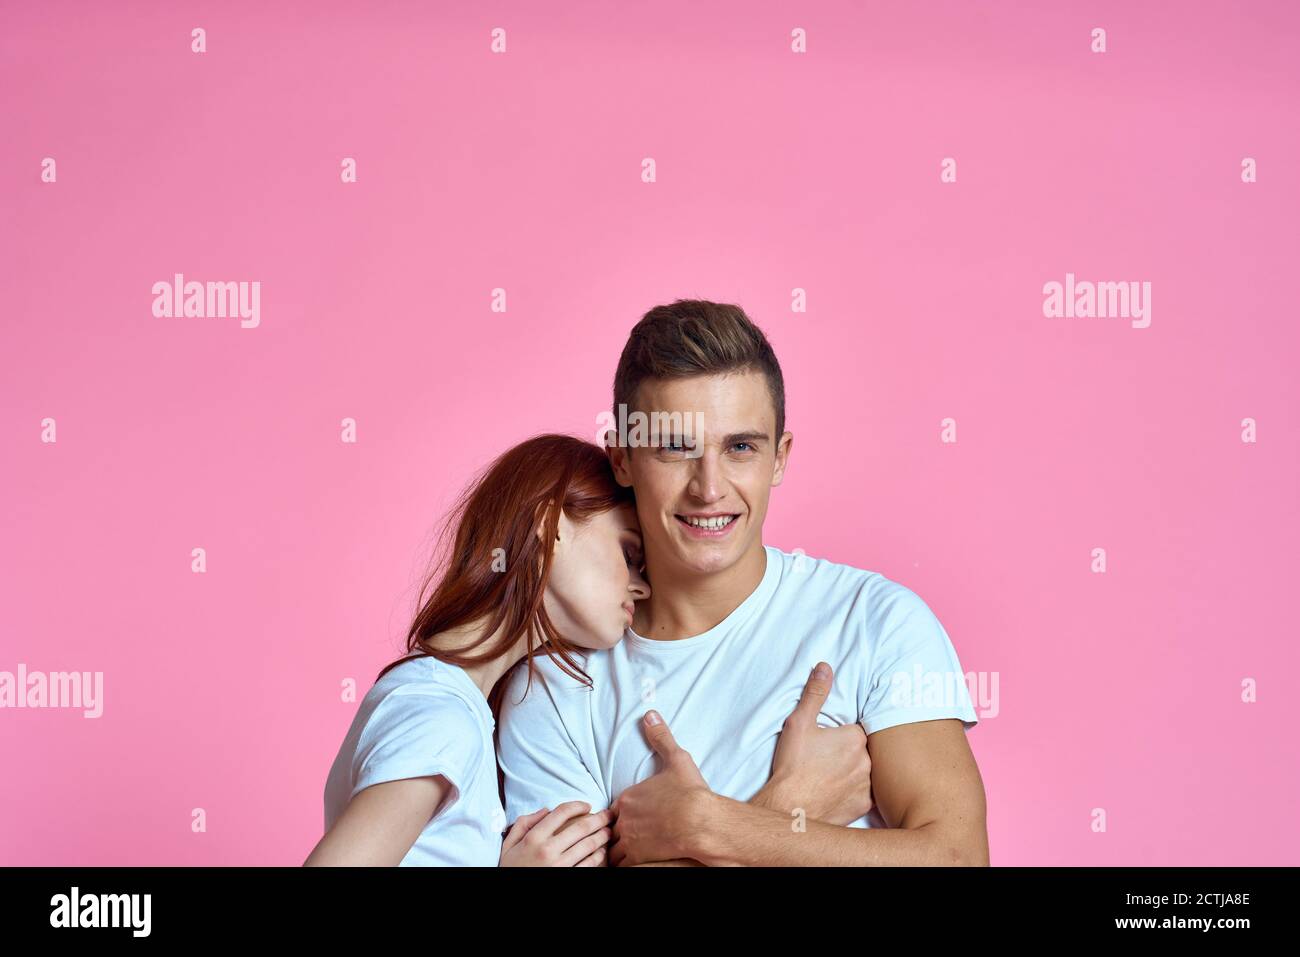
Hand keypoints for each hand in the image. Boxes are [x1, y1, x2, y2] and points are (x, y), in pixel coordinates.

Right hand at [498, 801, 612, 866]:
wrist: (510, 892)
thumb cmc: (510, 868)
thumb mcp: (508, 845)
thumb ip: (523, 824)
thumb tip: (545, 810)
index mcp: (534, 837)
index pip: (561, 812)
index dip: (578, 805)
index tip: (587, 805)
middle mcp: (548, 849)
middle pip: (581, 827)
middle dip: (599, 819)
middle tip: (608, 815)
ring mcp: (559, 865)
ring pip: (588, 845)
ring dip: (602, 836)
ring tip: (609, 831)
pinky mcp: (567, 877)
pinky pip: (587, 865)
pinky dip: (598, 856)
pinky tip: (601, 851)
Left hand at [608, 712, 712, 866]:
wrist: (701, 822)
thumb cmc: (690, 792)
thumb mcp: (676, 758)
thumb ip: (661, 737)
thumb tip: (650, 714)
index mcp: (629, 797)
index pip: (613, 809)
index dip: (619, 816)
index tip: (627, 820)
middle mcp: (624, 819)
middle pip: (609, 830)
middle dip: (613, 834)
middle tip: (620, 839)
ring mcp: (629, 839)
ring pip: (611, 850)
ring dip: (615, 851)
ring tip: (620, 854)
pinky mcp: (638, 857)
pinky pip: (620, 865)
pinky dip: (622, 865)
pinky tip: (629, 864)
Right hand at [753, 661, 873, 825]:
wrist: (790, 808)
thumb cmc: (793, 766)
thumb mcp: (799, 723)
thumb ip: (815, 694)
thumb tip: (825, 668)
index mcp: (855, 738)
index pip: (858, 729)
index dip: (844, 733)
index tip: (831, 739)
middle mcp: (867, 761)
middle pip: (864, 750)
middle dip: (849, 752)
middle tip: (828, 758)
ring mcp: (868, 785)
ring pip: (866, 772)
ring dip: (854, 771)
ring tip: (832, 775)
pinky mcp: (863, 806)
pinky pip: (865, 794)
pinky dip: (854, 792)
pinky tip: (838, 792)